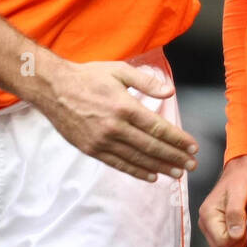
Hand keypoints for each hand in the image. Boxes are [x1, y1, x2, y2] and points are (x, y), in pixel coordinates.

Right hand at [39, 59, 198, 182]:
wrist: (53, 88)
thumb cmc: (88, 77)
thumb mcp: (119, 71)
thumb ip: (147, 82)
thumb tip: (170, 91)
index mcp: (125, 107)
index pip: (158, 128)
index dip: (178, 139)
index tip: (192, 147)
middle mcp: (115, 127)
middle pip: (151, 147)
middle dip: (174, 157)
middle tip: (191, 165)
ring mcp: (102, 141)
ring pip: (137, 158)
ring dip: (160, 167)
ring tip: (177, 172)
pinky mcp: (91, 149)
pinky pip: (118, 164)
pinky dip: (136, 171)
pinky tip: (151, 176)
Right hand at [198, 155, 246, 246]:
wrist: (241, 172)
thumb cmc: (241, 179)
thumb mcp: (241, 192)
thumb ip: (236, 213)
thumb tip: (234, 234)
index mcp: (208, 215)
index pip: (222, 244)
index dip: (238, 240)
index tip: (245, 227)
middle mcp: (205, 224)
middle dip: (236, 246)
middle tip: (244, 229)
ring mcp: (209, 229)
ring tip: (243, 229)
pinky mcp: (215, 232)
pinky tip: (241, 232)